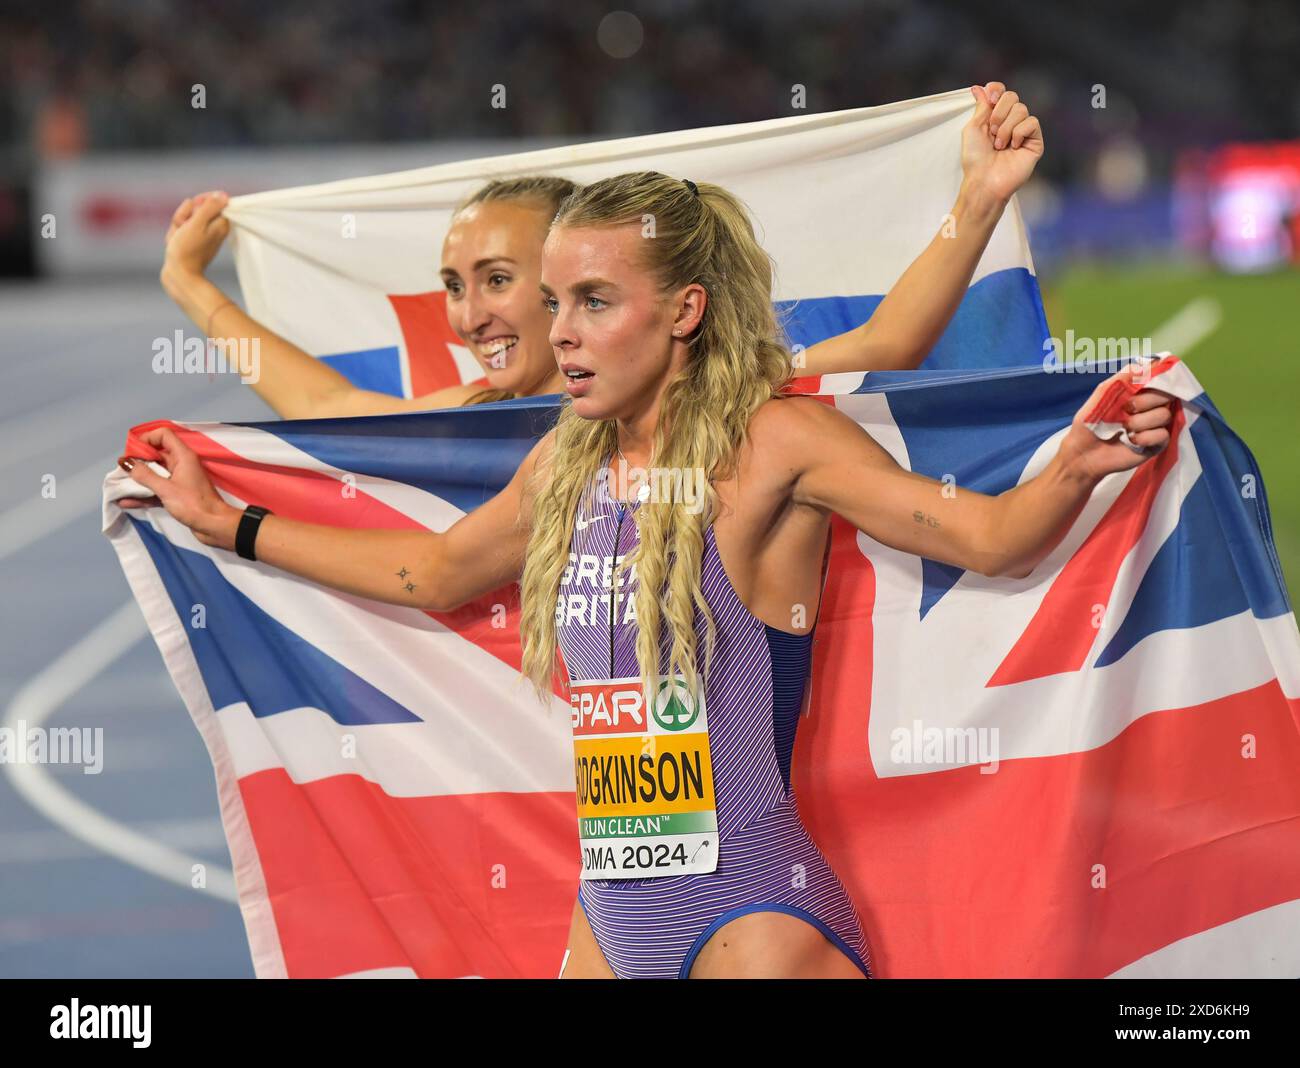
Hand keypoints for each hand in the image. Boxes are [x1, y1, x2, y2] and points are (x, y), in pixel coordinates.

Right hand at [117, 426, 241, 550]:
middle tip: (121, 468)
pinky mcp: (177, 495)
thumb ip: (144, 475)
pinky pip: (157, 490)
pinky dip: (143, 495)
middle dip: (138, 460)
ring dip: (138, 478)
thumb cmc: (193, 504)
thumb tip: (125, 462)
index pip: (164, 435)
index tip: (131, 450)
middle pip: (157, 454)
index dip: (147, 438)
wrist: (214, 526)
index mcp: (183, 456)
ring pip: (155, 474)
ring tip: (118, 483)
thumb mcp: (165, 488)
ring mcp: (180, 480)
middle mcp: (182, 465)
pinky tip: (126, 501)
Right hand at [161, 190, 230, 291]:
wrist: (179, 274)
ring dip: (177, 225)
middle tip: (183, 228)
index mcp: (220, 224)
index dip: (199, 202)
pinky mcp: (192, 242)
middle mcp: (214, 229)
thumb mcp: (197, 223)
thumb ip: (210, 207)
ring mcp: (202, 235)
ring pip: (185, 219)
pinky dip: (175, 234)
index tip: (194, 209)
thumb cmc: (187, 249)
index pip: (212, 200)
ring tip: (176, 238)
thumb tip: (224, 195)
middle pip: (195, 209)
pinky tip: (173, 242)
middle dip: (184, 215)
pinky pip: (180, 230)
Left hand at [961, 82, 1043, 204]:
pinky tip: (1013, 147)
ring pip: (1021, 109)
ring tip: (999, 145)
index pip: (1001, 91)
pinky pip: (1031, 122)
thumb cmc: (975, 159)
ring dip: (1006, 127)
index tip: (989, 98)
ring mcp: (1023, 131)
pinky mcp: (1035, 141)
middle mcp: (1010, 122)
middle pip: (1012, 96)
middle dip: (999, 112)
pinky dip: (1018, 133)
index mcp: (995, 117)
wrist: (984, 180)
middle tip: (992, 131)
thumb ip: (981, 107)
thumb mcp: (973, 128)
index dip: (996, 89)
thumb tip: (979, 88)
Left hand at [1057, 366, 1175, 480]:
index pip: (1161, 379)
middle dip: (1144, 401)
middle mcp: (1151, 407)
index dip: (1157, 379)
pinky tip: (1132, 441)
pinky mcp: (1156, 444)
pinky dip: (1145, 437)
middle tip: (1126, 409)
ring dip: (1140, 422)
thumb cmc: (1089, 424)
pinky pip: (1162, 435)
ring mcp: (1155, 426)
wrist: (1084, 453)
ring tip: (1125, 429)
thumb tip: (1147, 364)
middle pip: (1166, 396)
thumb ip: (1122, 378)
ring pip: (1164, 415)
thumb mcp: (1101, 395)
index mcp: (1139, 393)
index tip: (1143, 384)